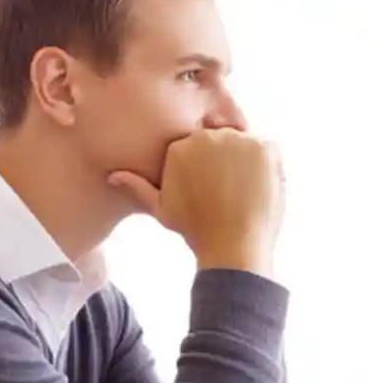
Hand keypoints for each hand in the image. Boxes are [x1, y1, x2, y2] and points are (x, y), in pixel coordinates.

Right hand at [109, 129, 285, 277]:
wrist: (233, 245)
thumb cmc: (196, 230)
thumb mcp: (162, 210)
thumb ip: (138, 188)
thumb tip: (113, 176)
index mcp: (180, 146)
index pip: (201, 145)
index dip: (211, 167)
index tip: (217, 189)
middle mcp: (208, 137)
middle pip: (223, 140)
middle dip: (229, 161)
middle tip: (233, 192)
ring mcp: (238, 140)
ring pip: (247, 145)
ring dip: (250, 163)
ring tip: (246, 193)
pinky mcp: (265, 148)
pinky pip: (270, 150)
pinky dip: (269, 166)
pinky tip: (261, 189)